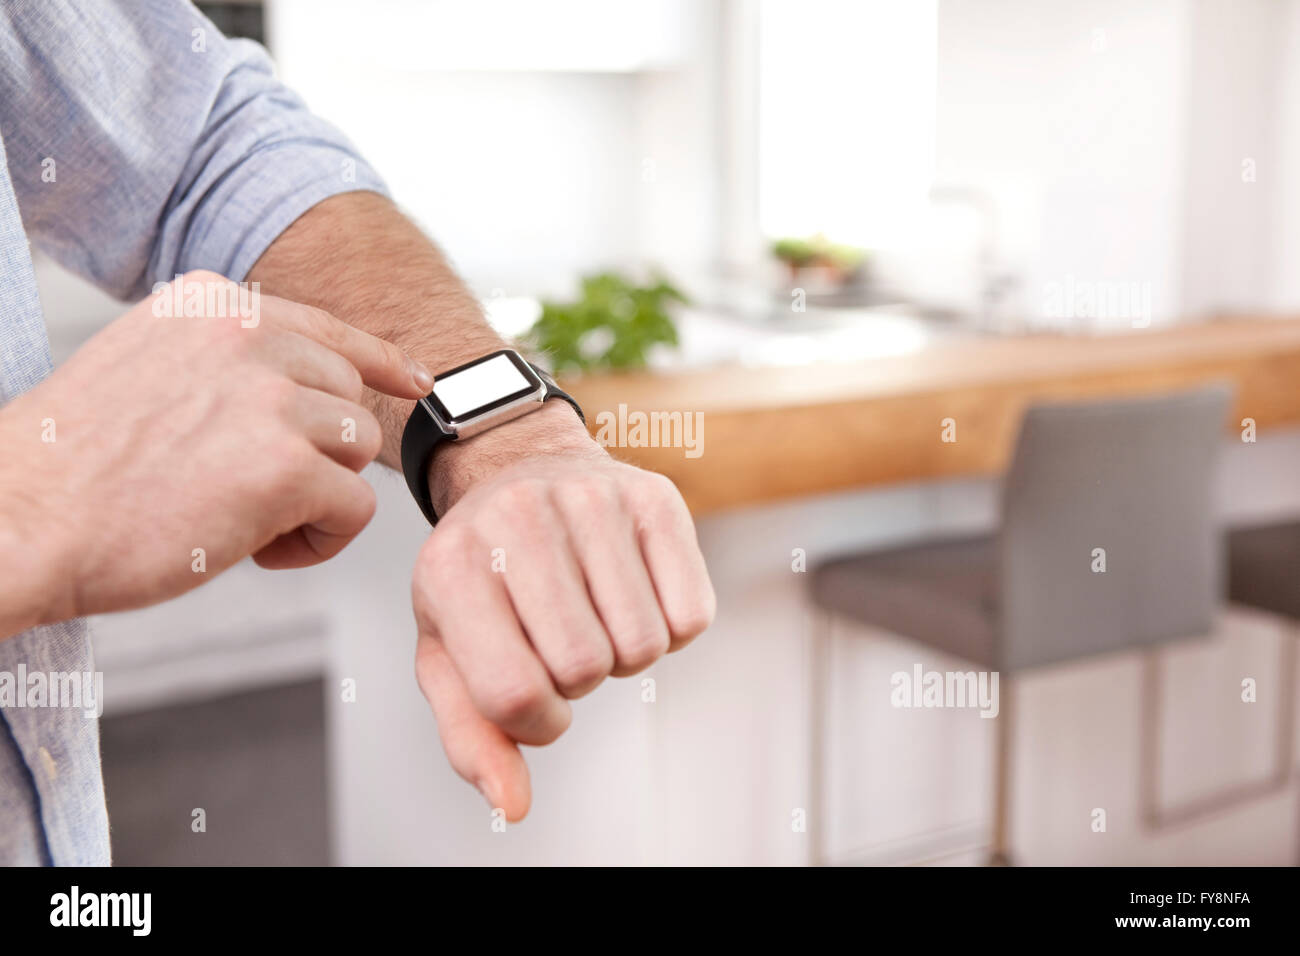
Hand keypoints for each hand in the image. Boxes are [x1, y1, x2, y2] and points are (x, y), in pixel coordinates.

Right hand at [0, 271, 430, 635]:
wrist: (20, 518)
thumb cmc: (74, 465)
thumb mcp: (148, 367)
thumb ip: (222, 361)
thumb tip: (306, 385)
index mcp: (212, 304)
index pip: (327, 328)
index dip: (379, 361)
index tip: (414, 380)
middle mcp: (248, 335)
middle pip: (347, 398)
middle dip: (316, 452)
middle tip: (248, 493)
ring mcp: (272, 397)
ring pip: (356, 450)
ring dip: (316, 496)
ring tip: (247, 522)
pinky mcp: (287, 466)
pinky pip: (355, 507)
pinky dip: (319, 541)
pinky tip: (259, 550)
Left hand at [411, 404, 715, 819]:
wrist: (519, 467)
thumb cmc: (484, 572)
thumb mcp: (450, 648)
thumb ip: (472, 734)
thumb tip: (512, 806)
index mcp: (451, 568)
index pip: (513, 695)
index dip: (536, 722)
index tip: (535, 695)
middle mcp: (517, 521)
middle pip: (584, 668)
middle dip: (579, 681)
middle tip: (563, 641)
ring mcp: (591, 502)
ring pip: (643, 645)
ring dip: (625, 655)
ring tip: (593, 613)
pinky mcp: (655, 499)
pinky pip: (692, 615)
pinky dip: (671, 628)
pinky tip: (632, 594)